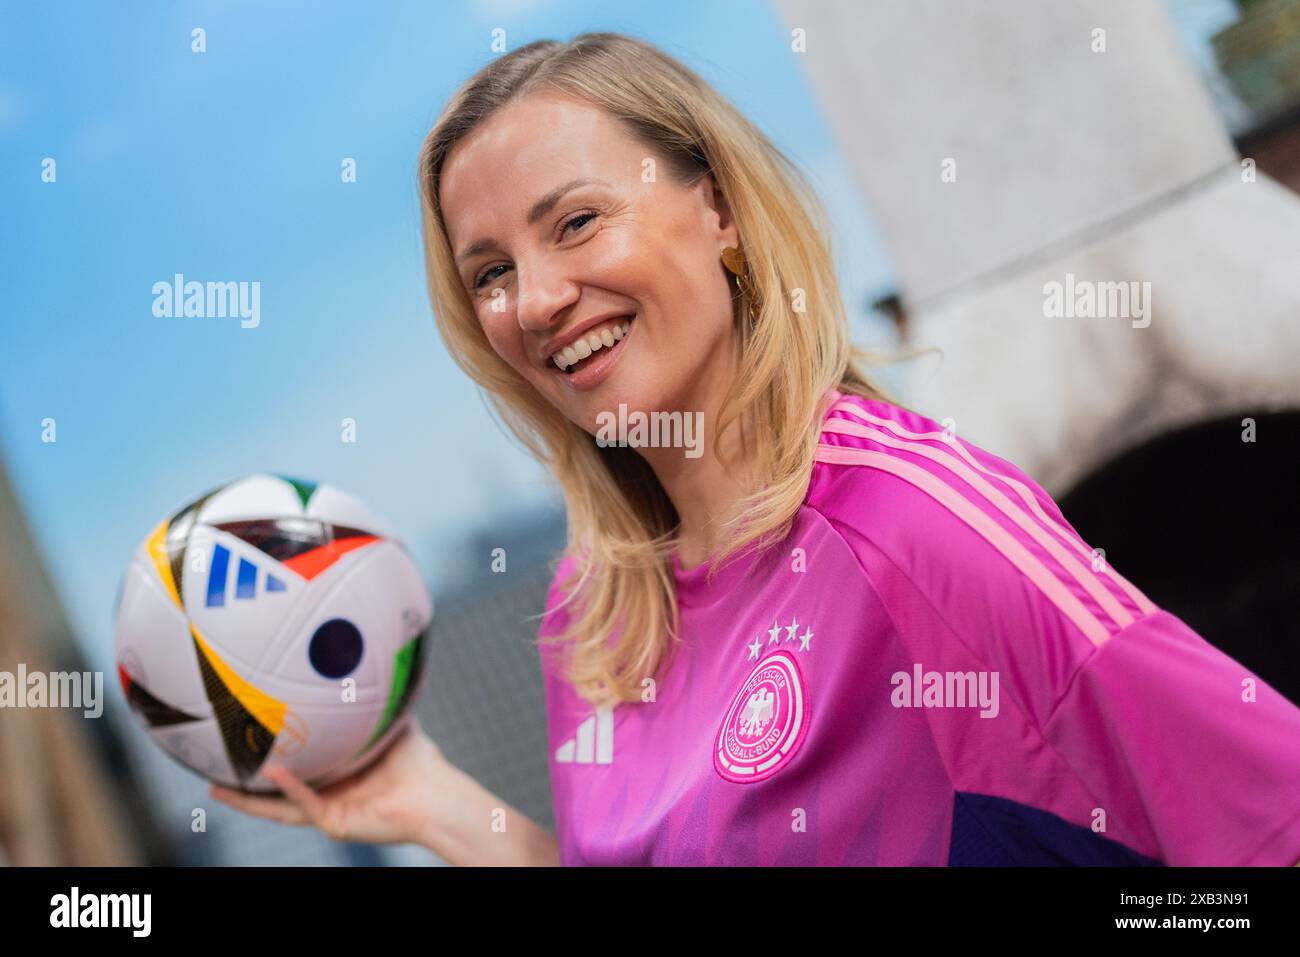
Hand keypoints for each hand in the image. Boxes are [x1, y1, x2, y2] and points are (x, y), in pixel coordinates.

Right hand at [208, 720, 446, 846]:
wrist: (438, 795)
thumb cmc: (421, 765)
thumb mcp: (392, 726)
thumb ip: (377, 704)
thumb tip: (373, 664)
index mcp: (334, 778)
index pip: (292, 771)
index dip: (265, 761)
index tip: (240, 743)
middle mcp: (326, 797)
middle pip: (273, 795)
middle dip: (242, 787)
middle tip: (210, 773)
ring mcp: (328, 813)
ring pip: (277, 809)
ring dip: (248, 799)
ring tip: (217, 786)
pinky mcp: (336, 824)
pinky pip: (306, 805)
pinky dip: (289, 789)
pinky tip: (272, 773)